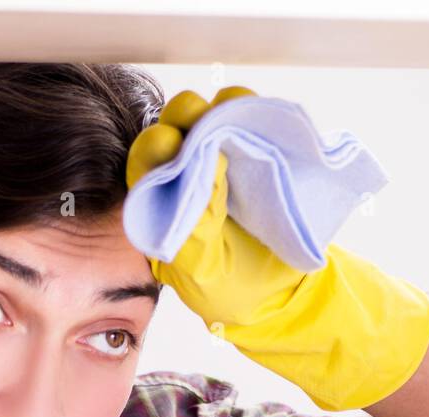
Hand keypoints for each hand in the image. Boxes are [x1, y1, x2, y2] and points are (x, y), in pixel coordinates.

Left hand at [127, 86, 428, 411]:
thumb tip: (201, 177)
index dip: (154, 149)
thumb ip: (193, 232)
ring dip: (225, 107)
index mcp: (161, 203)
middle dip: (186, 115)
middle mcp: (189, 175)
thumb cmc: (226, 291)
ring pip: (220, 118)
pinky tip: (264, 113)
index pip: (148, 165)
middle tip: (197, 112)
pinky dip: (262, 114)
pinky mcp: (263, 157)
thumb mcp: (200, 273)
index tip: (167, 141)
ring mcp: (227, 161)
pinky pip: (260, 127)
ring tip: (234, 105)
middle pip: (180, 129)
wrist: (281, 300)